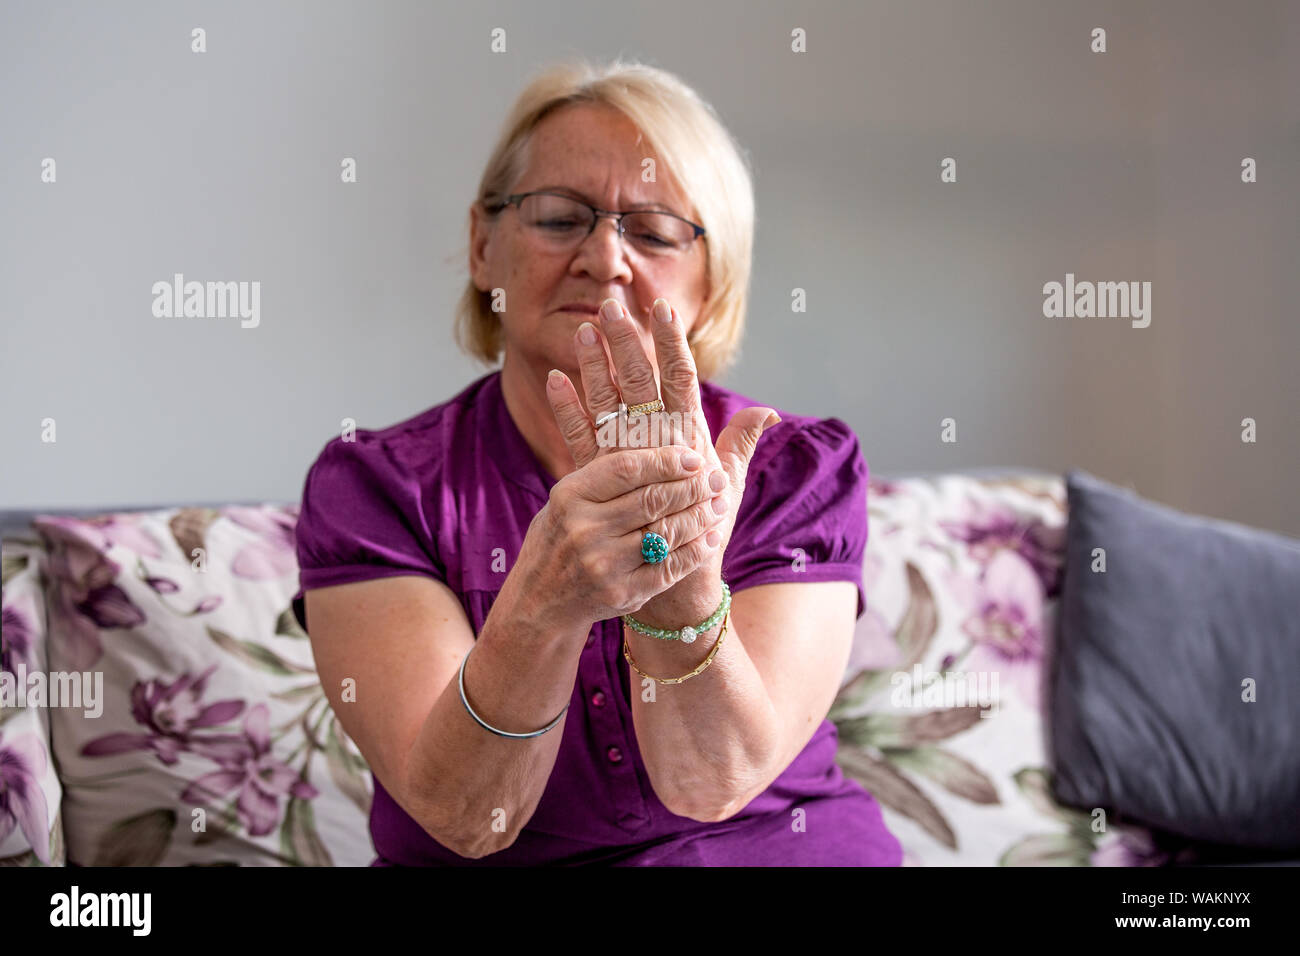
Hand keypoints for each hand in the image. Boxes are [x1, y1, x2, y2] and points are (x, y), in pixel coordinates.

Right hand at [517, 444, 723, 631]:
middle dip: (693, 486)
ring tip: (720, 503)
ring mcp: (604, 565)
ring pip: (667, 532)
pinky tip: (711, 536)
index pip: (628, 468)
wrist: (541, 600)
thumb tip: (652, 433)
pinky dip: (696, 550)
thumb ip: (605, 472)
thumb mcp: (567, 499)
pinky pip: (670, 567)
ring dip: (701, 516)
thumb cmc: (560, 537)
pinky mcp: (623, 593)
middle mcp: (585, 529)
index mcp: (570, 496)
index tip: (693, 457)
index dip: (666, 460)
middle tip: (716, 478)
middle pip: (653, 499)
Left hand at [546, 297, 780, 621]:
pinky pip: (580, 439)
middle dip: (628, 341)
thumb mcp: (728, 484)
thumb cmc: (703, 530)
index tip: (661, 308)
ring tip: (585, 327)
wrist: (674, 584)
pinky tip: (553, 379)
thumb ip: (741, 442)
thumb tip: (769, 411)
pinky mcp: (601, 485)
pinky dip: (566, 409)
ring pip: (609, 402)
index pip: (682, 379)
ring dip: (596, 364)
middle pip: (641, 382)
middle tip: (613, 302)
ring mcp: (628, 464)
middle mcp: (660, 446)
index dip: (671, 343)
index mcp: (691, 439)